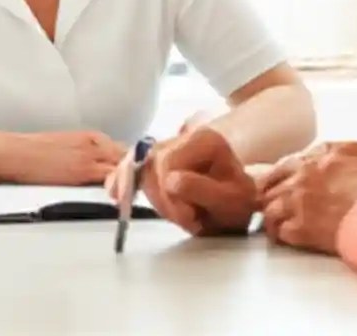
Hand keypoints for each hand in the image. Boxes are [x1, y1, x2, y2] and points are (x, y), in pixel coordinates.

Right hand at [0, 131, 126, 184]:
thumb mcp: (66, 146)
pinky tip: (127, 193)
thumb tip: (99, 167)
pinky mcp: (84, 171)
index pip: (124, 149)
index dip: (133, 163)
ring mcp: (91, 156)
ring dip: (134, 178)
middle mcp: (95, 143)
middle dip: (138, 170)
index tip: (138, 175)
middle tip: (145, 185)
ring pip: (125, 166)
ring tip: (138, 191)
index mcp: (91, 136)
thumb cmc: (33, 151)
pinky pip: (112, 177)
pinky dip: (122, 184)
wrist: (15, 153)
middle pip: (129, 156)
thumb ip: (86, 154)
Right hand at [108, 127, 255, 235]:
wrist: (241, 204)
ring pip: (140, 169)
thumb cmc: (240, 202)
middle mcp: (184, 136)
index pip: (169, 163)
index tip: (191, 218)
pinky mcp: (158, 160)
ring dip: (153, 199)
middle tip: (186, 221)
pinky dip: (122, 180)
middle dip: (162, 199)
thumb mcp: (232, 200)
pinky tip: (114, 194)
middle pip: (151, 165)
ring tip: (178, 216)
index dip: (172, 195)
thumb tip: (170, 180)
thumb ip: (203, 189)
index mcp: (204, 139)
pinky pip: (132, 166)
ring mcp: (169, 146)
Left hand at [257, 141, 356, 253]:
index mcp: (327, 154)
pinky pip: (277, 230)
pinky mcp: (297, 226)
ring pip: (269, 205)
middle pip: (272, 180)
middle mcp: (305, 172)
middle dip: (271, 191)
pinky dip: (279, 234)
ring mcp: (297, 199)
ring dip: (273, 214)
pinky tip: (286, 238)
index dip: (287, 174)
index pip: (292, 161)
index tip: (287, 183)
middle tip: (275, 203)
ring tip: (278, 222)